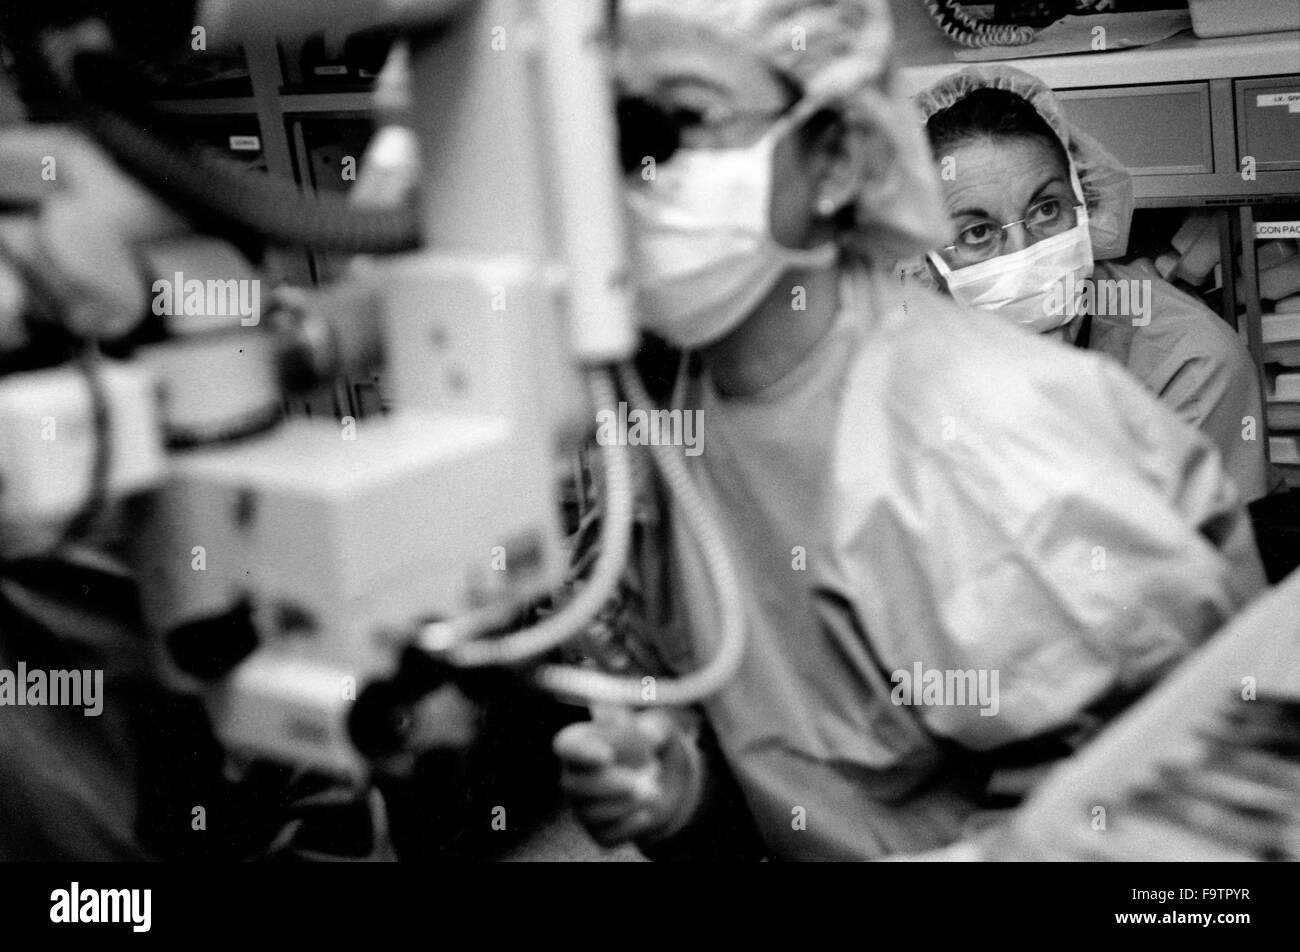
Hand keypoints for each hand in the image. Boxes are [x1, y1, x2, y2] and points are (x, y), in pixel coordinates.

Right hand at [553, 706, 704, 847]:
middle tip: (647, 779)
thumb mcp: (658, 729)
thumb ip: (654, 727)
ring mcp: (583, 807)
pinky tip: (646, 814)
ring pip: (591, 813)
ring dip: (626, 804)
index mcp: (580, 742)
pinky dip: (628, 825)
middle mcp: (573, 776)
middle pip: (574, 785)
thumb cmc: (649, 745)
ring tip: (654, 790)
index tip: (607, 755)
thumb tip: (649, 737)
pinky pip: (606, 835)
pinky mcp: (599, 832)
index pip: (567, 747)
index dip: (582, 753)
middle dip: (610, 784)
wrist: (661, 782)